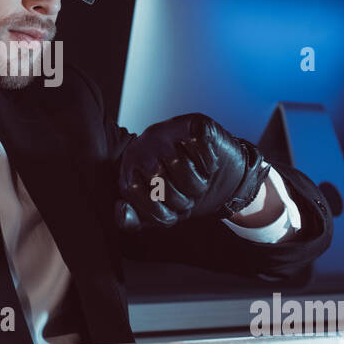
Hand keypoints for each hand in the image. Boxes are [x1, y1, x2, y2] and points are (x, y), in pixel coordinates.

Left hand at [114, 113, 268, 229]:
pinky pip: (199, 145)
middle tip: (190, 197)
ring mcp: (167, 130)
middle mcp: (143, 145)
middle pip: (159, 180)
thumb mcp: (156, 211)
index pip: (133, 190)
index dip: (158, 209)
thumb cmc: (182, 191)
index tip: (172, 209)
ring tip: (200, 181)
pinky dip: (209, 163)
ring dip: (199, 183)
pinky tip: (208, 165)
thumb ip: (133, 219)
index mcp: (129, 167)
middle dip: (183, 200)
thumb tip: (121, 210)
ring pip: (180, 163)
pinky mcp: (195, 123)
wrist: (221, 173)